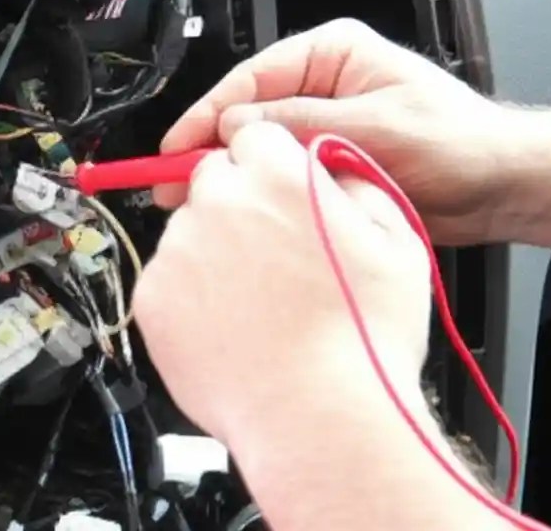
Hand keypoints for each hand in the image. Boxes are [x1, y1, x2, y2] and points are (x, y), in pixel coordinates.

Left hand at [133, 122, 431, 446]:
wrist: (317, 415)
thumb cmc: (362, 339)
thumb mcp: (398, 244)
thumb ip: (360, 188)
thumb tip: (337, 172)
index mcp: (279, 177)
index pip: (254, 136)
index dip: (269, 163)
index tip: (277, 191)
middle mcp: (219, 203)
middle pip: (215, 179)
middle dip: (239, 203)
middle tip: (272, 253)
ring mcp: (179, 249)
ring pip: (190, 231)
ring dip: (214, 252)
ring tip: (258, 303)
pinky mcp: (152, 296)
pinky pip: (168, 280)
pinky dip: (190, 297)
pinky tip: (231, 326)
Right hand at [154, 18, 517, 244]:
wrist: (498, 187)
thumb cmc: (457, 143)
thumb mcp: (374, 126)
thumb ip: (301, 124)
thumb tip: (236, 126)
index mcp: (331, 55)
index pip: (250, 80)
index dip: (207, 115)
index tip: (177, 147)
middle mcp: (320, 85)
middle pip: (246, 114)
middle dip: (211, 149)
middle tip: (174, 182)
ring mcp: (321, 125)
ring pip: (260, 150)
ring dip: (234, 175)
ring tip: (199, 202)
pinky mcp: (326, 162)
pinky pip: (282, 176)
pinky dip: (262, 194)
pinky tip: (242, 212)